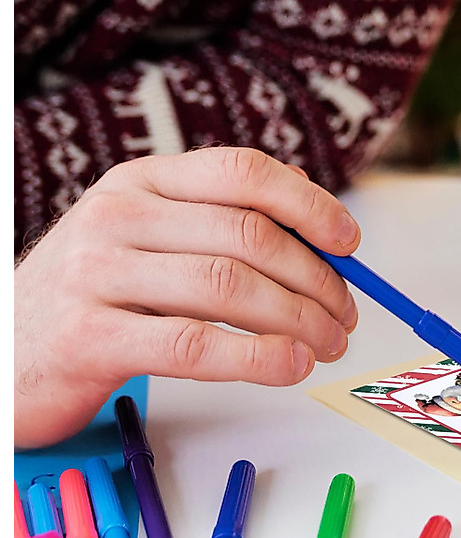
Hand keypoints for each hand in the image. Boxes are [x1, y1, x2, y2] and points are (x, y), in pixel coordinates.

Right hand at [15, 147, 361, 447]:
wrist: (0, 355)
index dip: (308, 203)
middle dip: (315, 277)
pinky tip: (287, 366)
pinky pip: (193, 344)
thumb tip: (317, 229)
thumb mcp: (145, 238)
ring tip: (325, 344)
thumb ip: (219, 223)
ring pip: (229, 287)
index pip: (242, 171)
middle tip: (344, 313)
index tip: (349, 241)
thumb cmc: (91, 297)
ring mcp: (97, 273)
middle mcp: (117, 214)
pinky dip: (256, 357)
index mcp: (142, 180)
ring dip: (297, 319)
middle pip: (247, 234)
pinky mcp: (87, 338)